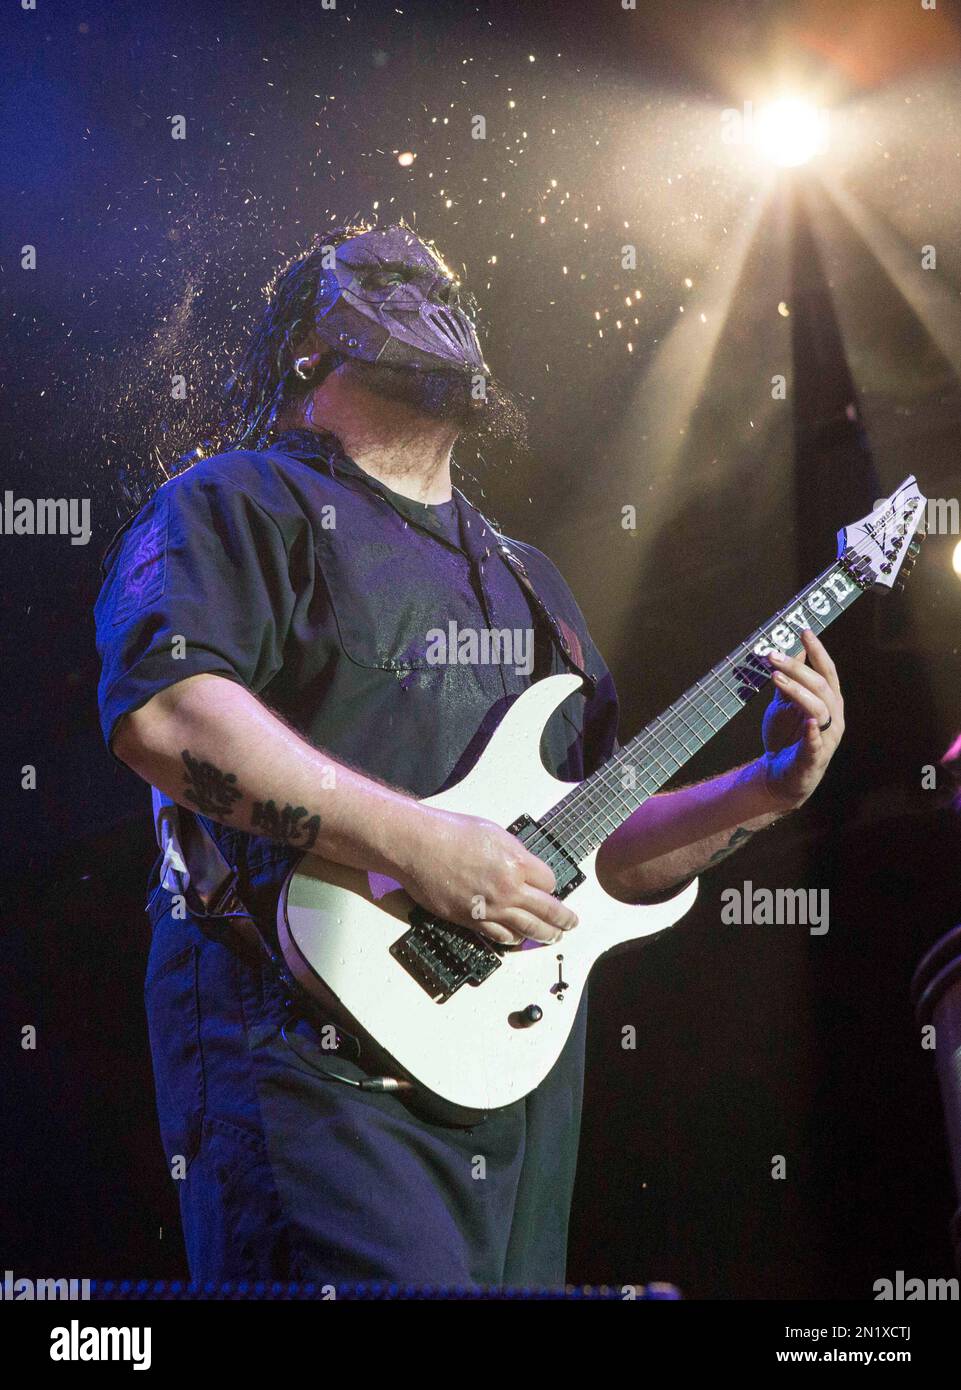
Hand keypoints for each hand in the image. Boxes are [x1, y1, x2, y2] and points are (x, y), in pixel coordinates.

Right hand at [394, 805, 578, 946]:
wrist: (418, 846)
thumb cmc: (450, 832)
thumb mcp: (494, 832)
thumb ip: (514, 853)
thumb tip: (525, 868)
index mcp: (517, 862)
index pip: (549, 882)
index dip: (551, 884)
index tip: (549, 886)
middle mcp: (508, 888)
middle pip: (547, 910)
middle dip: (562, 919)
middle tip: (570, 923)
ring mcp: (490, 907)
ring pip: (527, 928)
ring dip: (544, 934)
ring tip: (553, 937)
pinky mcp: (471, 920)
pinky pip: (500, 935)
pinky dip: (513, 938)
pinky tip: (518, 938)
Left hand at [760, 628, 844, 808]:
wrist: (779, 775)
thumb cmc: (786, 737)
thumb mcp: (784, 704)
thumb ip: (788, 681)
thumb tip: (787, 650)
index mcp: (828, 701)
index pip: (827, 671)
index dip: (818, 650)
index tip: (804, 631)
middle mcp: (833, 717)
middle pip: (821, 686)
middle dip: (798, 668)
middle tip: (773, 655)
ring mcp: (826, 738)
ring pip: (819, 710)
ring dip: (798, 692)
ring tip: (776, 678)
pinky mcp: (815, 759)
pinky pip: (817, 745)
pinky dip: (813, 734)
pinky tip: (807, 723)